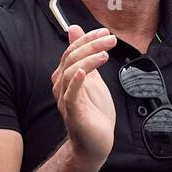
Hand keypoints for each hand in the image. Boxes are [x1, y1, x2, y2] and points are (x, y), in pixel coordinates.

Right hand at [50, 25, 115, 165]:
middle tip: (110, 39)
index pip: (71, 51)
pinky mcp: (73, 112)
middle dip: (90, 45)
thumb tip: (74, 29)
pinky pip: (70, 95)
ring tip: (105, 54)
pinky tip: (84, 72)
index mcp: (65, 76)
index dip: (87, 39)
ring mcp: (65, 99)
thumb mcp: (93, 77)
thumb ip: (85, 56)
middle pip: (70, 59)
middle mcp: (61, 86)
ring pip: (69, 73)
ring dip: (87, 60)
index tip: (105, 32)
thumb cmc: (94, 111)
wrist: (95, 142)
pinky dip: (76, 82)